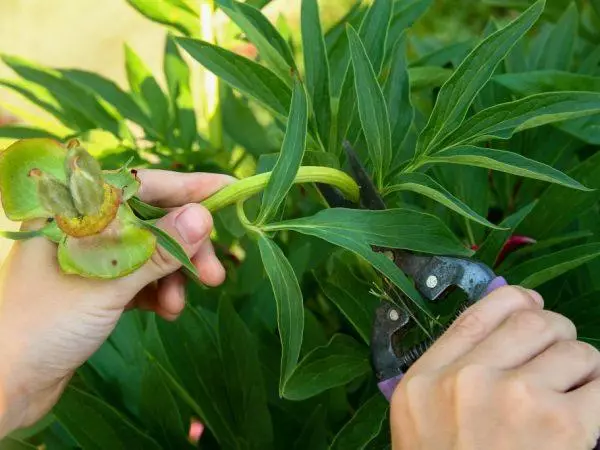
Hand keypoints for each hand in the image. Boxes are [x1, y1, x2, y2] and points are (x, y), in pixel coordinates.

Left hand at [0, 169, 232, 435]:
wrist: (6, 384)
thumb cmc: (44, 324)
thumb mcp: (107, 284)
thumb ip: (157, 249)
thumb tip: (203, 216)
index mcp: (72, 211)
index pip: (141, 185)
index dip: (189, 188)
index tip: (230, 191)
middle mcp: (83, 227)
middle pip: (152, 220)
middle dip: (186, 246)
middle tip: (215, 274)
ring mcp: (92, 257)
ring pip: (150, 252)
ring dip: (173, 275)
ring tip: (178, 305)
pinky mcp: (98, 286)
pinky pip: (140, 277)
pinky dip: (157, 291)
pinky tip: (166, 311)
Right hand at [390, 286, 599, 449]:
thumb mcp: (423, 418)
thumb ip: (450, 371)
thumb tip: (506, 325)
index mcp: (428, 379)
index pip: (479, 314)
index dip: (515, 299)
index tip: (534, 304)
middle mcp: (468, 380)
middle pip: (532, 321)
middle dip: (557, 333)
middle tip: (561, 357)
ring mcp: (515, 398)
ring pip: (574, 349)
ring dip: (584, 367)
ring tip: (576, 393)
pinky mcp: (562, 424)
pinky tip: (591, 408)